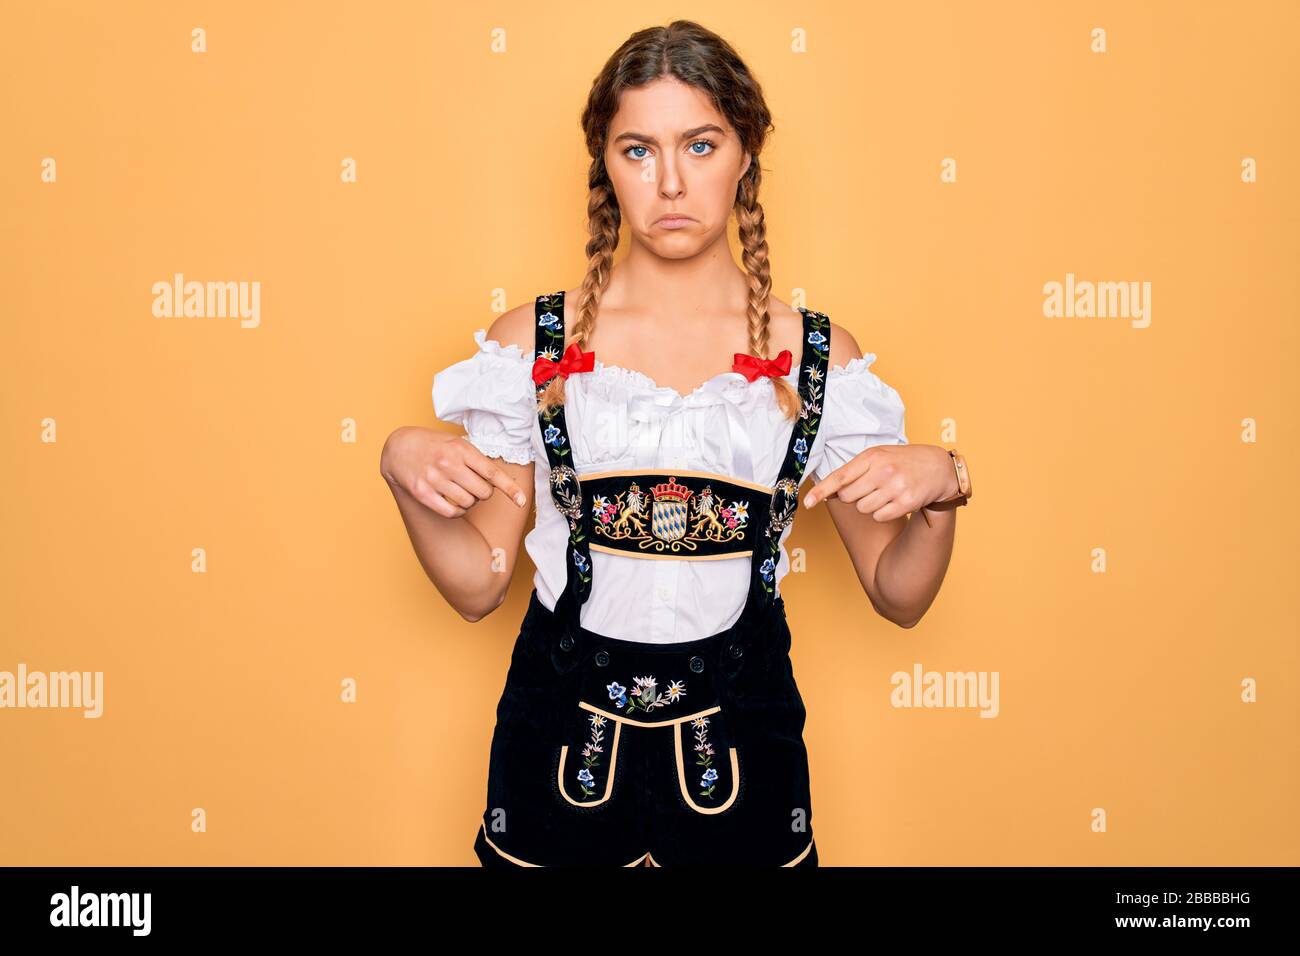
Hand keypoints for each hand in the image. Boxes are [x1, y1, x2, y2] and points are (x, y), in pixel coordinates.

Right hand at [380, 426, 527, 517]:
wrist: (399, 447)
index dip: (510, 489)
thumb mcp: (456, 443)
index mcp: (460, 449)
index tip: (522, 501)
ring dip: (470, 501)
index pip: (492, 473)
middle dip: (484, 493)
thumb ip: (476, 459)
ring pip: (469, 503)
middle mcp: (448, 463)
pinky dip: (458, 511)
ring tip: (460, 490)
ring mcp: (434, 479)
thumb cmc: (434, 445)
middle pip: (484, 492)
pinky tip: (453, 502)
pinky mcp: (423, 493)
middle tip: (474, 485)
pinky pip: (451, 512)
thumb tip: (500, 482)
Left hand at [802, 444, 958, 521]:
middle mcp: (883, 471)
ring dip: (869, 505)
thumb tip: (829, 492)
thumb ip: (855, 471)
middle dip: (853, 496)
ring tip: (885, 492)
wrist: (939, 468)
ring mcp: (895, 487)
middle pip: (848, 497)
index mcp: (872, 457)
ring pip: (863, 509)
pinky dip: (883, 512)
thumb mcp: (879, 456)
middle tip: (870, 487)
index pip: (840, 477)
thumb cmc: (903, 462)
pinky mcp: (906, 503)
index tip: (808, 503)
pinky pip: (879, 516)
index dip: (821, 491)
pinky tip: (895, 500)